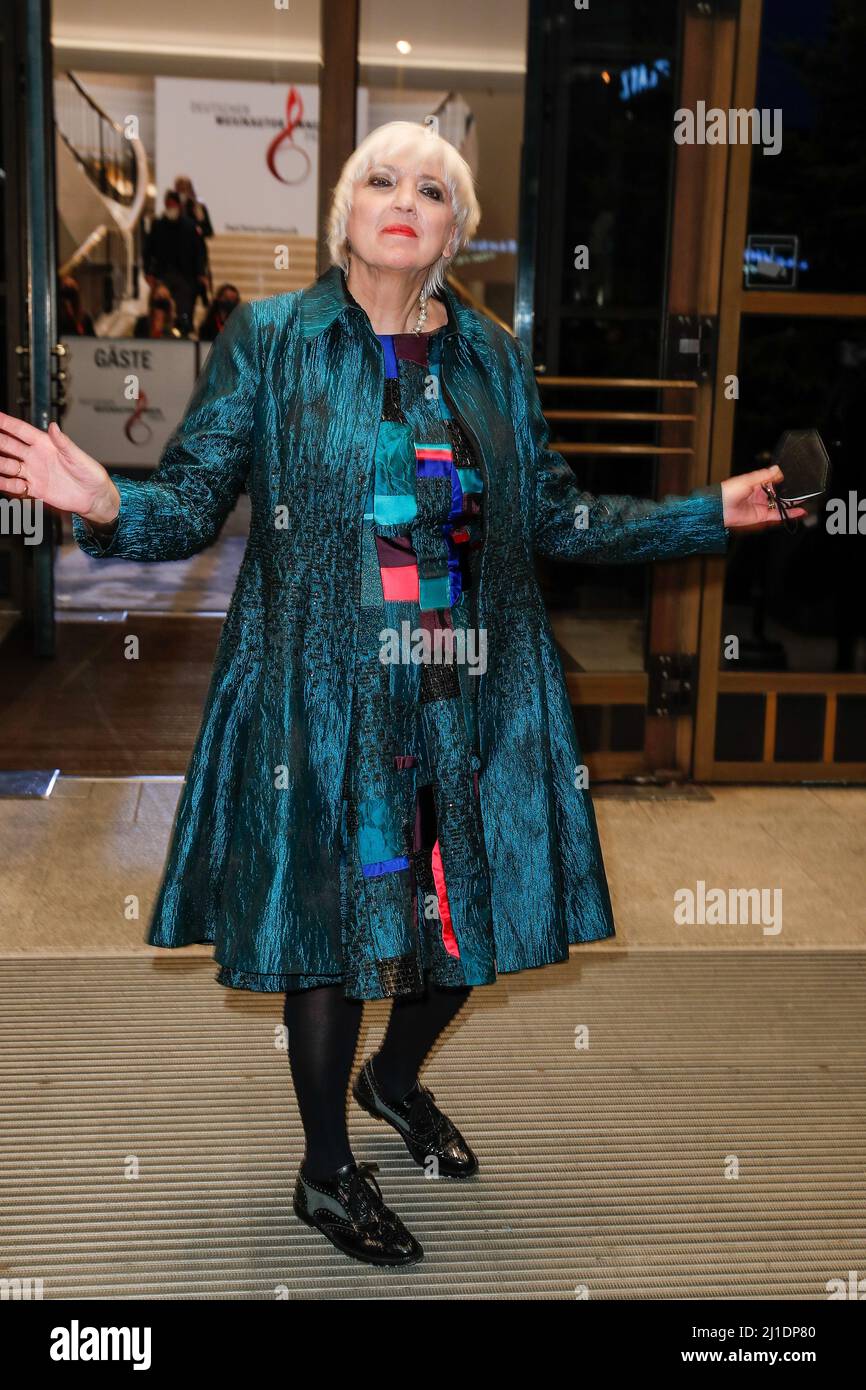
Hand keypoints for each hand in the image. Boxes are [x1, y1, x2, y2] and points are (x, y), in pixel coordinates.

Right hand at [0, 412, 119, 523]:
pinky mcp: (35, 488)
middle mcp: (36, 456)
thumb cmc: (91, 474)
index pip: (21, 430)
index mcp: (46, 444)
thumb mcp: (78, 456)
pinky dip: (5, 483)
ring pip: (8, 465)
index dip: (6, 423)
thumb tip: (54, 427)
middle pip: (9, 446)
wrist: (94, 497)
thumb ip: (64, 442)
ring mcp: (33, 472)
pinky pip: (15, 485)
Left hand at [721, 465, 807, 529]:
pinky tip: (798, 511)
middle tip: (804, 491)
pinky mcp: (761, 516)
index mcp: (757, 484)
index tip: (796, 480)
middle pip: (779, 494)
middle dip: (791, 493)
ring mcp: (761, 505)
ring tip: (805, 500)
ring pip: (780, 504)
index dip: (785, 481)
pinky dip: (788, 514)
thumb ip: (764, 475)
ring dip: (792, 504)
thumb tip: (777, 469)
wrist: (718, 508)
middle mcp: (760, 494)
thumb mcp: (748, 479)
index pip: (775, 481)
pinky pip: (777, 515)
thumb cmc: (727, 492)